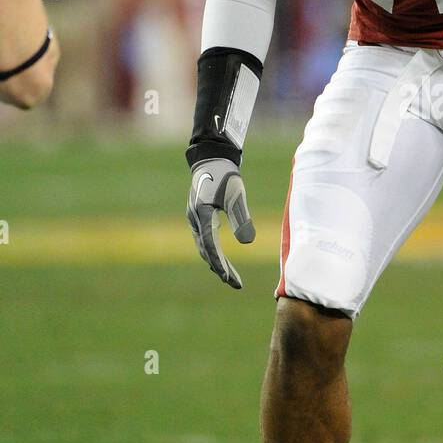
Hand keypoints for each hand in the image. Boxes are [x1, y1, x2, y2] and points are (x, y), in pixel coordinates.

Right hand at [187, 157, 255, 287]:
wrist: (212, 159)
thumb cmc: (226, 175)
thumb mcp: (237, 195)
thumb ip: (242, 218)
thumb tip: (248, 243)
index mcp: (202, 213)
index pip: (210, 245)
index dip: (220, 263)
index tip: (229, 279)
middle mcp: (194, 218)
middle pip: (206, 250)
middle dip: (220, 268)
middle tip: (234, 283)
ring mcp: (193, 218)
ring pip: (203, 246)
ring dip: (216, 261)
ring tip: (230, 277)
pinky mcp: (197, 216)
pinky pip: (203, 239)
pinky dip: (212, 251)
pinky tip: (222, 259)